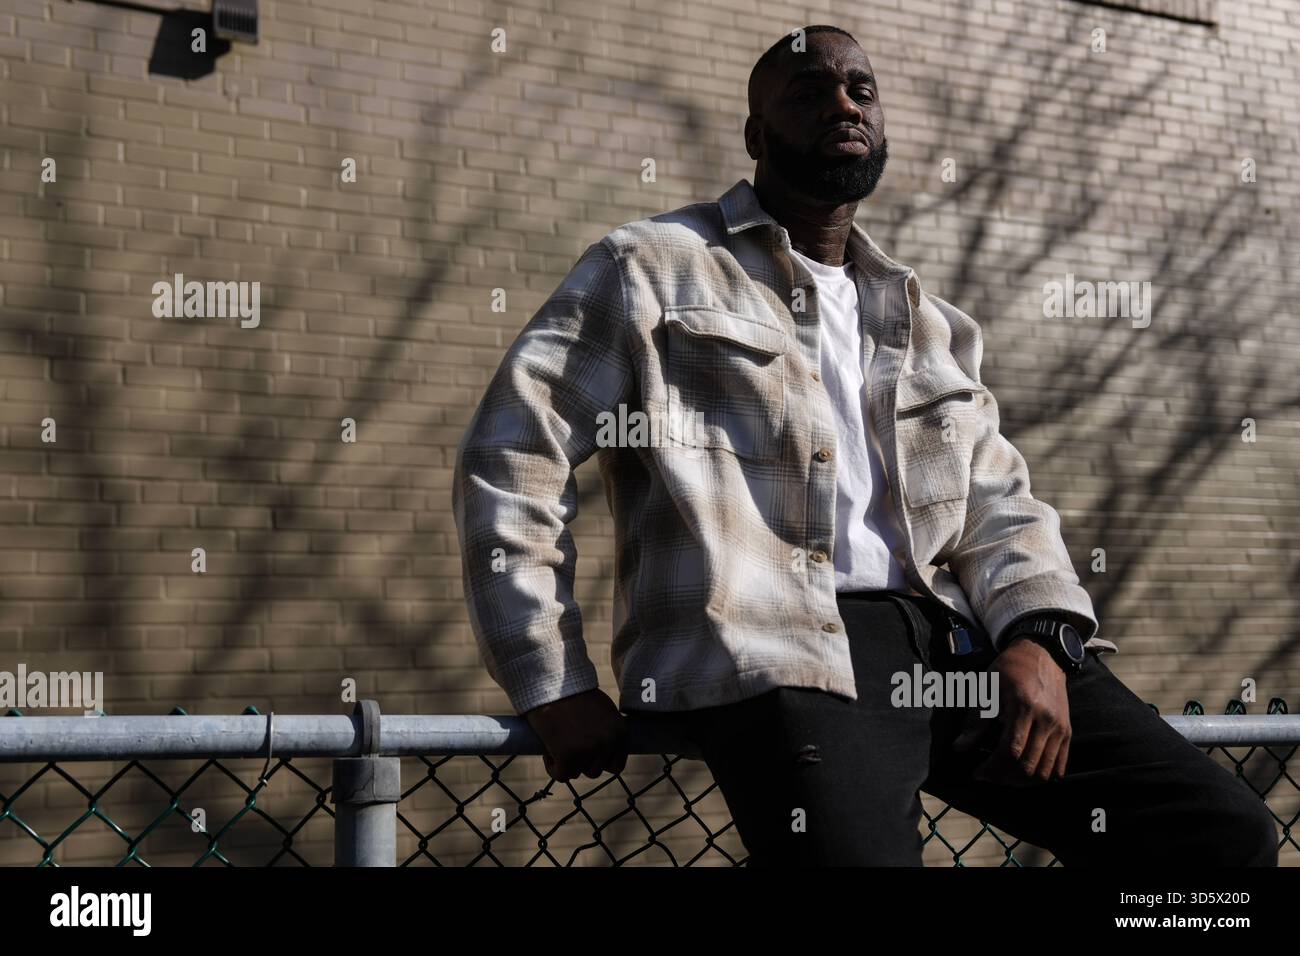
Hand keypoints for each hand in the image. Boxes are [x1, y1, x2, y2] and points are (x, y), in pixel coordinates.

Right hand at [523, 688, 628, 781]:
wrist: (552, 684)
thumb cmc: (573, 694)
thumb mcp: (602, 710)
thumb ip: (607, 732)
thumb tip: (606, 752)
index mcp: (620, 732)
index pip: (616, 765)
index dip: (600, 762)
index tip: (588, 755)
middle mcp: (608, 743)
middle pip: (595, 770)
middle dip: (581, 761)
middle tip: (568, 745)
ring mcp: (589, 750)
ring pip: (577, 773)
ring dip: (567, 764)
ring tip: (558, 744)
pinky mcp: (568, 756)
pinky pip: (561, 775)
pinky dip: (553, 767)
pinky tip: (548, 751)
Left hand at [960, 638, 1070, 784]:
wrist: (1043, 654)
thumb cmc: (1011, 668)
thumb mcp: (988, 687)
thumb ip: (976, 719)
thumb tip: (959, 747)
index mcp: (1024, 707)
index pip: (1011, 750)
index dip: (993, 767)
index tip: (978, 773)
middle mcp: (1046, 720)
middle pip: (1028, 764)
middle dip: (1005, 778)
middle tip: (989, 776)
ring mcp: (1060, 728)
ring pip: (1045, 770)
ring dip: (1023, 781)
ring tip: (1004, 777)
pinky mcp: (1067, 732)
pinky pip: (1059, 765)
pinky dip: (1042, 775)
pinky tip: (1025, 774)